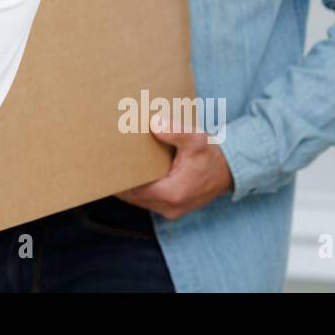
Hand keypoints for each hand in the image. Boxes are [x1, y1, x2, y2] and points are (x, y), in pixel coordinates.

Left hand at [115, 112, 234, 219]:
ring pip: (139, 200)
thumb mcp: (196, 139)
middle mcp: (170, 207)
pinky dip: (139, 189)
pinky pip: (148, 201)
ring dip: (129, 187)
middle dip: (120, 182)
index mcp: (172, 193)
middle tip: (105, 165)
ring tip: (115, 168)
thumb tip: (155, 124)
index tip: (107, 165)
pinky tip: (133, 174)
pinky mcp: (172, 208)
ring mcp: (171, 210)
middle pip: (133, 197)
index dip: (119, 178)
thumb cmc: (210, 155)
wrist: (228, 170)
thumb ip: (175, 132)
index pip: (134, 189)